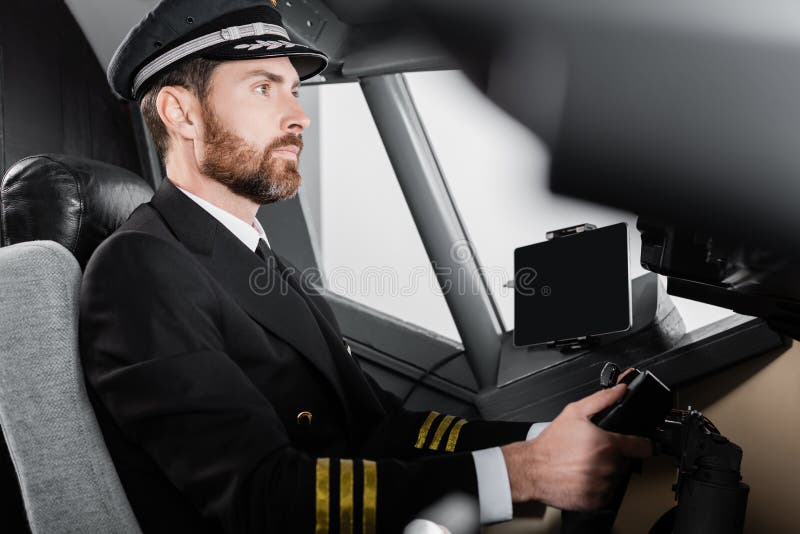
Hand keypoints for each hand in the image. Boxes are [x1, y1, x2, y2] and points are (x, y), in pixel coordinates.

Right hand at [501, 384, 651, 510]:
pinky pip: (607, 494)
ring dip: (607, 472)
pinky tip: (584, 478)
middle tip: (596, 452)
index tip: (636, 445)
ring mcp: (604, 486)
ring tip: (587, 465)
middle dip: (615, 456)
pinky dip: (599, 488)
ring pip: (617, 478)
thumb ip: (602, 399)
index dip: (640, 443)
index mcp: (608, 445)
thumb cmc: (551, 444)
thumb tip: (620, 390)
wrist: (532, 470)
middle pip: (627, 462)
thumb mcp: (574, 412)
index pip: (643, 447)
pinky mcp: (597, 501)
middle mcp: (609, 467)